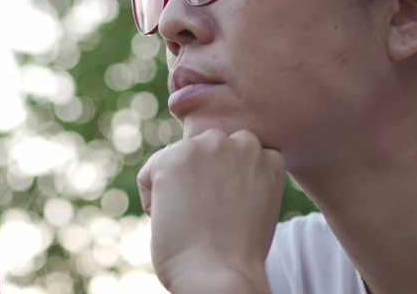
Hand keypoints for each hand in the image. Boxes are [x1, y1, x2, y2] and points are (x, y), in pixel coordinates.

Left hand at [137, 129, 284, 293]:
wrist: (221, 275)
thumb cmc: (235, 254)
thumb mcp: (254, 204)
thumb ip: (242, 178)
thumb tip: (211, 169)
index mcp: (267, 155)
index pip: (228, 157)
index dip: (220, 189)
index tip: (223, 215)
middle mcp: (241, 142)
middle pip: (202, 152)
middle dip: (197, 180)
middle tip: (206, 218)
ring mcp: (208, 146)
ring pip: (175, 159)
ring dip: (175, 187)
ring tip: (191, 219)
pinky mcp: (174, 157)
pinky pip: (149, 174)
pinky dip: (152, 200)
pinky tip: (172, 221)